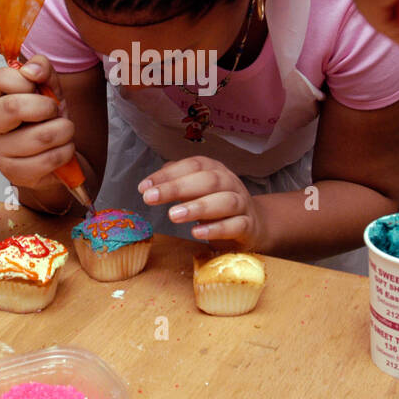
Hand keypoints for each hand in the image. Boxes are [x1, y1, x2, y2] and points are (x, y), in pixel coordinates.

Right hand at [0, 55, 76, 189]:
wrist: (56, 156)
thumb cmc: (45, 120)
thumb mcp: (47, 90)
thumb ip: (42, 70)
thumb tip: (33, 69)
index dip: (24, 79)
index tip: (36, 87)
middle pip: (13, 107)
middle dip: (46, 107)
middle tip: (54, 112)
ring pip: (39, 136)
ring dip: (64, 131)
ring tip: (63, 132)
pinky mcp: (13, 173)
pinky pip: (48, 159)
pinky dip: (65, 151)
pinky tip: (62, 149)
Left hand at [138, 156, 264, 249]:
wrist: (255, 224)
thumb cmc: (217, 204)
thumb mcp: (197, 190)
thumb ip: (177, 183)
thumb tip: (151, 183)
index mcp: (215, 170)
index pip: (191, 166)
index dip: (167, 175)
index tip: (144, 187)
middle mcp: (229, 183)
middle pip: (207, 181)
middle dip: (177, 188)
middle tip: (151, 198)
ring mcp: (242, 204)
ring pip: (224, 201)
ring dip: (197, 207)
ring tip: (173, 215)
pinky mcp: (248, 226)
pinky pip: (236, 225)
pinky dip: (216, 229)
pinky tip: (197, 233)